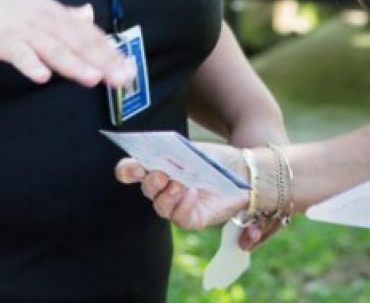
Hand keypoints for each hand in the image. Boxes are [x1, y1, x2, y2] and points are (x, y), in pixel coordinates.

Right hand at [0, 0, 134, 88]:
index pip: (89, 34)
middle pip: (78, 42)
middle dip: (102, 61)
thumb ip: (65, 16)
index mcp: (57, 14)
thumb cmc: (5, 4)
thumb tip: (88, 17)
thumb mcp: (39, 6)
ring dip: (74, 63)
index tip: (129, 67)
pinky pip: (19, 54)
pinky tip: (42, 76)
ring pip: (54, 49)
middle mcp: (46, 21)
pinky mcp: (4, 40)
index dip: (109, 51)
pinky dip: (31, 64)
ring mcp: (25, 30)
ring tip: (93, 78)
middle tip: (123, 78)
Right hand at [114, 144, 277, 249]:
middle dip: (151, 181)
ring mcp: (177, 204)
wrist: (243, 171)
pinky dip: (183, 205)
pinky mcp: (192, 218)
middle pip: (147, 188)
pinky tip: (192, 193)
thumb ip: (173, 154)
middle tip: (161, 174)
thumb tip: (157, 157)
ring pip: (160, 206)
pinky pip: (180, 218)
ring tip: (179, 184)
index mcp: (158, 167)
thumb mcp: (193, 150)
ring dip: (167, 195)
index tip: (131, 167)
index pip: (132, 171)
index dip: (127, 170)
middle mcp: (164, 188)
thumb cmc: (215, 159)